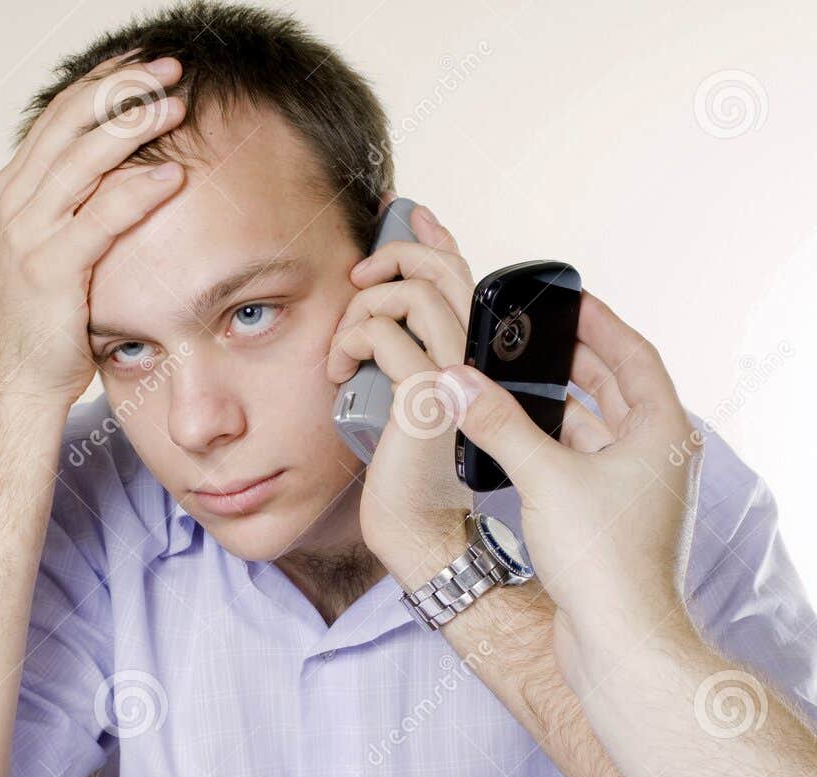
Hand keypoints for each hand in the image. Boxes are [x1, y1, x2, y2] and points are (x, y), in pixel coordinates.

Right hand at [0, 52, 186, 402]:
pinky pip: (99, 218)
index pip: (61, 114)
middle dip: (122, 88)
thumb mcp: (58, 245)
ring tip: (176, 106)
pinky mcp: (50, 271)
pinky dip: (138, 192)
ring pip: (81, 160)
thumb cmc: (51, 317)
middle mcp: (16, 203)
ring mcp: (28, 235)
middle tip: (170, 69)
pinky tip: (174, 176)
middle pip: (70, 123)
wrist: (22, 379)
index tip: (147, 60)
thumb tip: (125, 167)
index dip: (105, 80)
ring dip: (133, 127)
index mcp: (17, 189)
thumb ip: (78, 204)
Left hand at [327, 200, 477, 582]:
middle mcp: (477, 359)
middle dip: (395, 254)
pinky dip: (350, 339)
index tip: (399, 207)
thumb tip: (375, 305)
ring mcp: (458, 376)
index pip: (462, 273)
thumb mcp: (402, 394)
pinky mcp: (427, 396)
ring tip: (344, 342)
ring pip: (414, 295)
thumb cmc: (405, 469)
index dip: (431, 233)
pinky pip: (384, 335)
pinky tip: (338, 369)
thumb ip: (403, 351)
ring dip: (365, 305)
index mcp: (475, 354)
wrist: (418, 529)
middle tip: (358, 277)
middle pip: (445, 270)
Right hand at [436, 293, 700, 677]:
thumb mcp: (544, 478)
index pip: (635, 355)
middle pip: (618, 389)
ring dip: (562, 406)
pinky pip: (586, 465)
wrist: (623, 644)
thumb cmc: (604, 563)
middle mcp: (660, 457)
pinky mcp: (617, 522)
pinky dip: (557, 448)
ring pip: (600, 429)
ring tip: (516, 384)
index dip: (600, 322)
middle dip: (574, 362)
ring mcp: (640, 491)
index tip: (569, 300)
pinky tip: (521, 444)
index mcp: (663, 432)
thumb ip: (499, 424)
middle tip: (532, 338)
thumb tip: (459, 381)